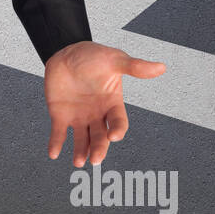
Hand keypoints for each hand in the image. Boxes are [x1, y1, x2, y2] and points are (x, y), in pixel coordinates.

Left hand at [43, 41, 165, 166]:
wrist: (66, 52)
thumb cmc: (93, 56)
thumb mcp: (114, 60)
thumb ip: (134, 66)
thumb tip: (161, 67)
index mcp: (112, 104)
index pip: (119, 122)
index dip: (118, 130)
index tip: (114, 136)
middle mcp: (97, 114)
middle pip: (100, 136)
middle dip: (99, 148)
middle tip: (95, 160)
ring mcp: (79, 117)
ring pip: (82, 139)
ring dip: (80, 151)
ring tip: (78, 162)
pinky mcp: (60, 115)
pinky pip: (59, 133)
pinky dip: (56, 143)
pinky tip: (53, 154)